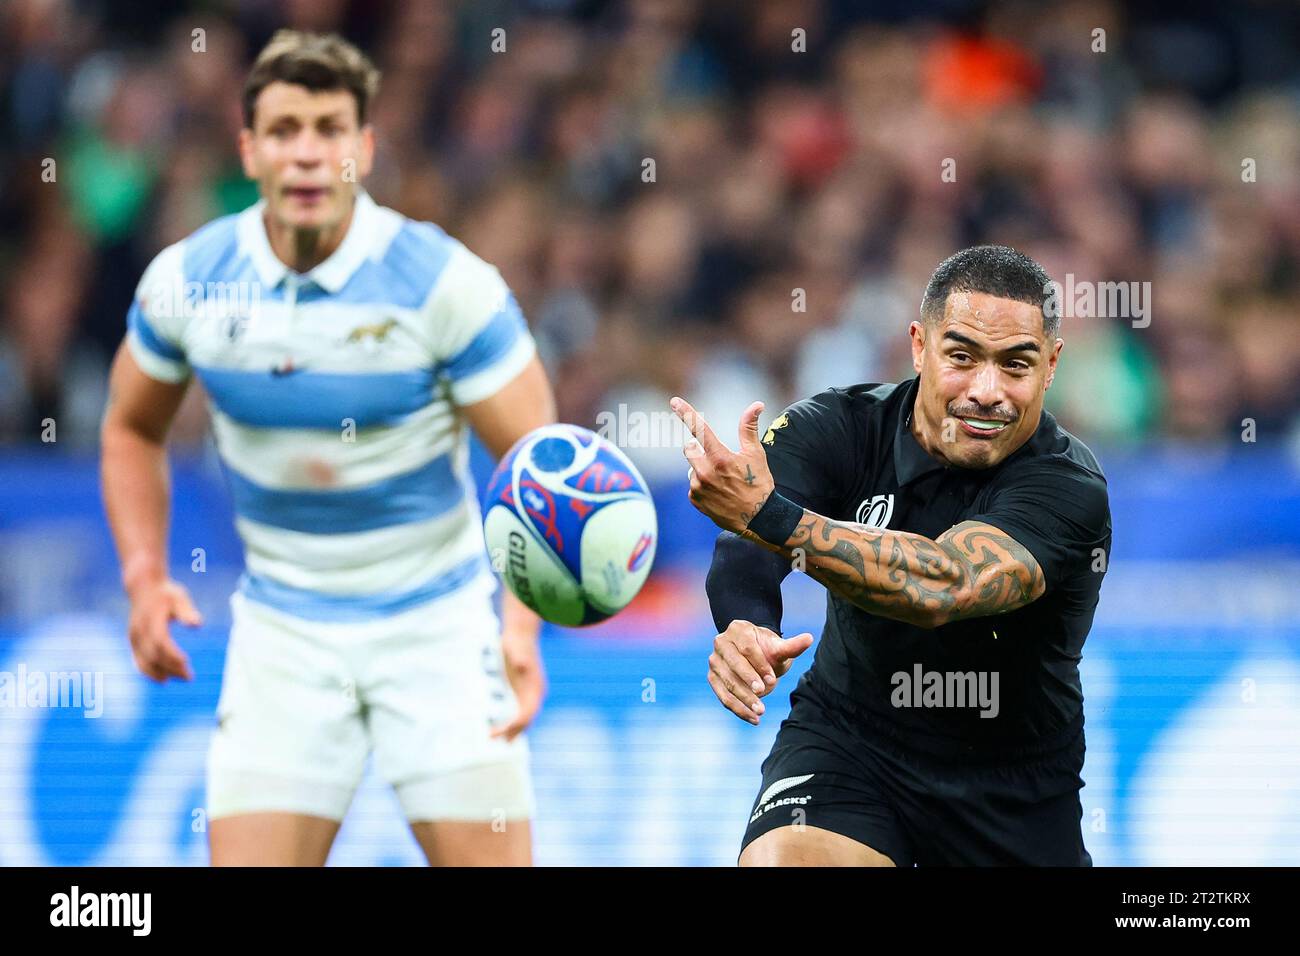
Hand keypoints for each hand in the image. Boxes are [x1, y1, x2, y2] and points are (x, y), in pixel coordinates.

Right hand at [127, 579, 199, 682]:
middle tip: (189, 677)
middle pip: (153, 654)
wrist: (143, 588)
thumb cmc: (166, 593)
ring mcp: (133, 637)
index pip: (161, 641)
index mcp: (151, 619)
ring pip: (144, 661)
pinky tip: (163, 679)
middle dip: (171, 667)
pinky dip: (149, 672)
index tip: (187, 663)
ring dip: (159, 673)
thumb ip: (187, 611)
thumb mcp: (180, 597)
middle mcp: (139, 630)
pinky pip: (138, 660)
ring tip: (177, 679)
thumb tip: (197, 624)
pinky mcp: (132, 641)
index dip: (172, 654)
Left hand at [490, 626, 546, 741]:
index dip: (512, 726)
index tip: (496, 732)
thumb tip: (521, 664)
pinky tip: (505, 727)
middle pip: (526, 720)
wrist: (522, 634)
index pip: (526, 714)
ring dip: (514, 730)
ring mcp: (531, 692)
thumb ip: (519, 657)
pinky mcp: (524, 690)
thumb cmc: (517, 642)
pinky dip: (514, 721)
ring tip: (500, 740)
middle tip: (493, 739)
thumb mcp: (516, 649)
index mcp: (535, 688)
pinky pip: (521, 711)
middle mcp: (536, 693)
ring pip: (525, 718)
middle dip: (512, 731)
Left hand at [670, 397, 774, 533]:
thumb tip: (757, 404)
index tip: (674, 400)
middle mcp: (705, 472)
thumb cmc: (759, 483)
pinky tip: (718, 492)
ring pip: (692, 467)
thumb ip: (749, 428)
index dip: (686, 412)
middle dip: (699, 449)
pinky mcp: (695, 500)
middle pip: (689, 448)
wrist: (759, 518)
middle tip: (718, 459)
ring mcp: (698, 487)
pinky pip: (693, 485)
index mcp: (720, 457)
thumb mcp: (756, 454)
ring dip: (702, 469)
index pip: (699, 429)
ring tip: (722, 480)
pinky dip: (702, 485)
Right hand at [707, 620, 813, 724]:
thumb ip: (792, 645)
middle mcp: (721, 642)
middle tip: (763, 694)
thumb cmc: (767, 650)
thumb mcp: (779, 648)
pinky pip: (723, 696)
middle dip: (749, 682)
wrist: (754, 656)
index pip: (747, 648)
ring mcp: (714, 661)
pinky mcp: (713, 678)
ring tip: (761, 712)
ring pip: (728, 683)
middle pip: (734, 665)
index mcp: (738, 629)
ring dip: (744, 699)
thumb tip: (810, 638)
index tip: (773, 680)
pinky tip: (753, 719)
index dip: (759, 665)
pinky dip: (738, 709)